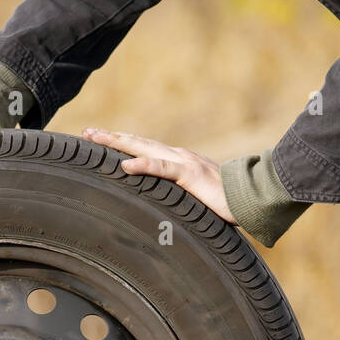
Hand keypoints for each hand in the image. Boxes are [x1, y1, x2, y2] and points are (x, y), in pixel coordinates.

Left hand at [80, 128, 235, 224]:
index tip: (98, 140)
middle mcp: (177, 157)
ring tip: (95, 139)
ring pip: (144, 149)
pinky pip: (162, 170)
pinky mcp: (190, 176)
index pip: (143, 149)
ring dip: (118, 143)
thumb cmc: (227, 200)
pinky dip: (143, 166)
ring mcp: (183, 164)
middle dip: (110, 137)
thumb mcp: (195, 196)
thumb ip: (178, 195)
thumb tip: (161, 207)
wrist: (253, 196)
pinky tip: (125, 165)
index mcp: (177, 162)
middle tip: (86, 132)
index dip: (121, 143)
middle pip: (137, 143)